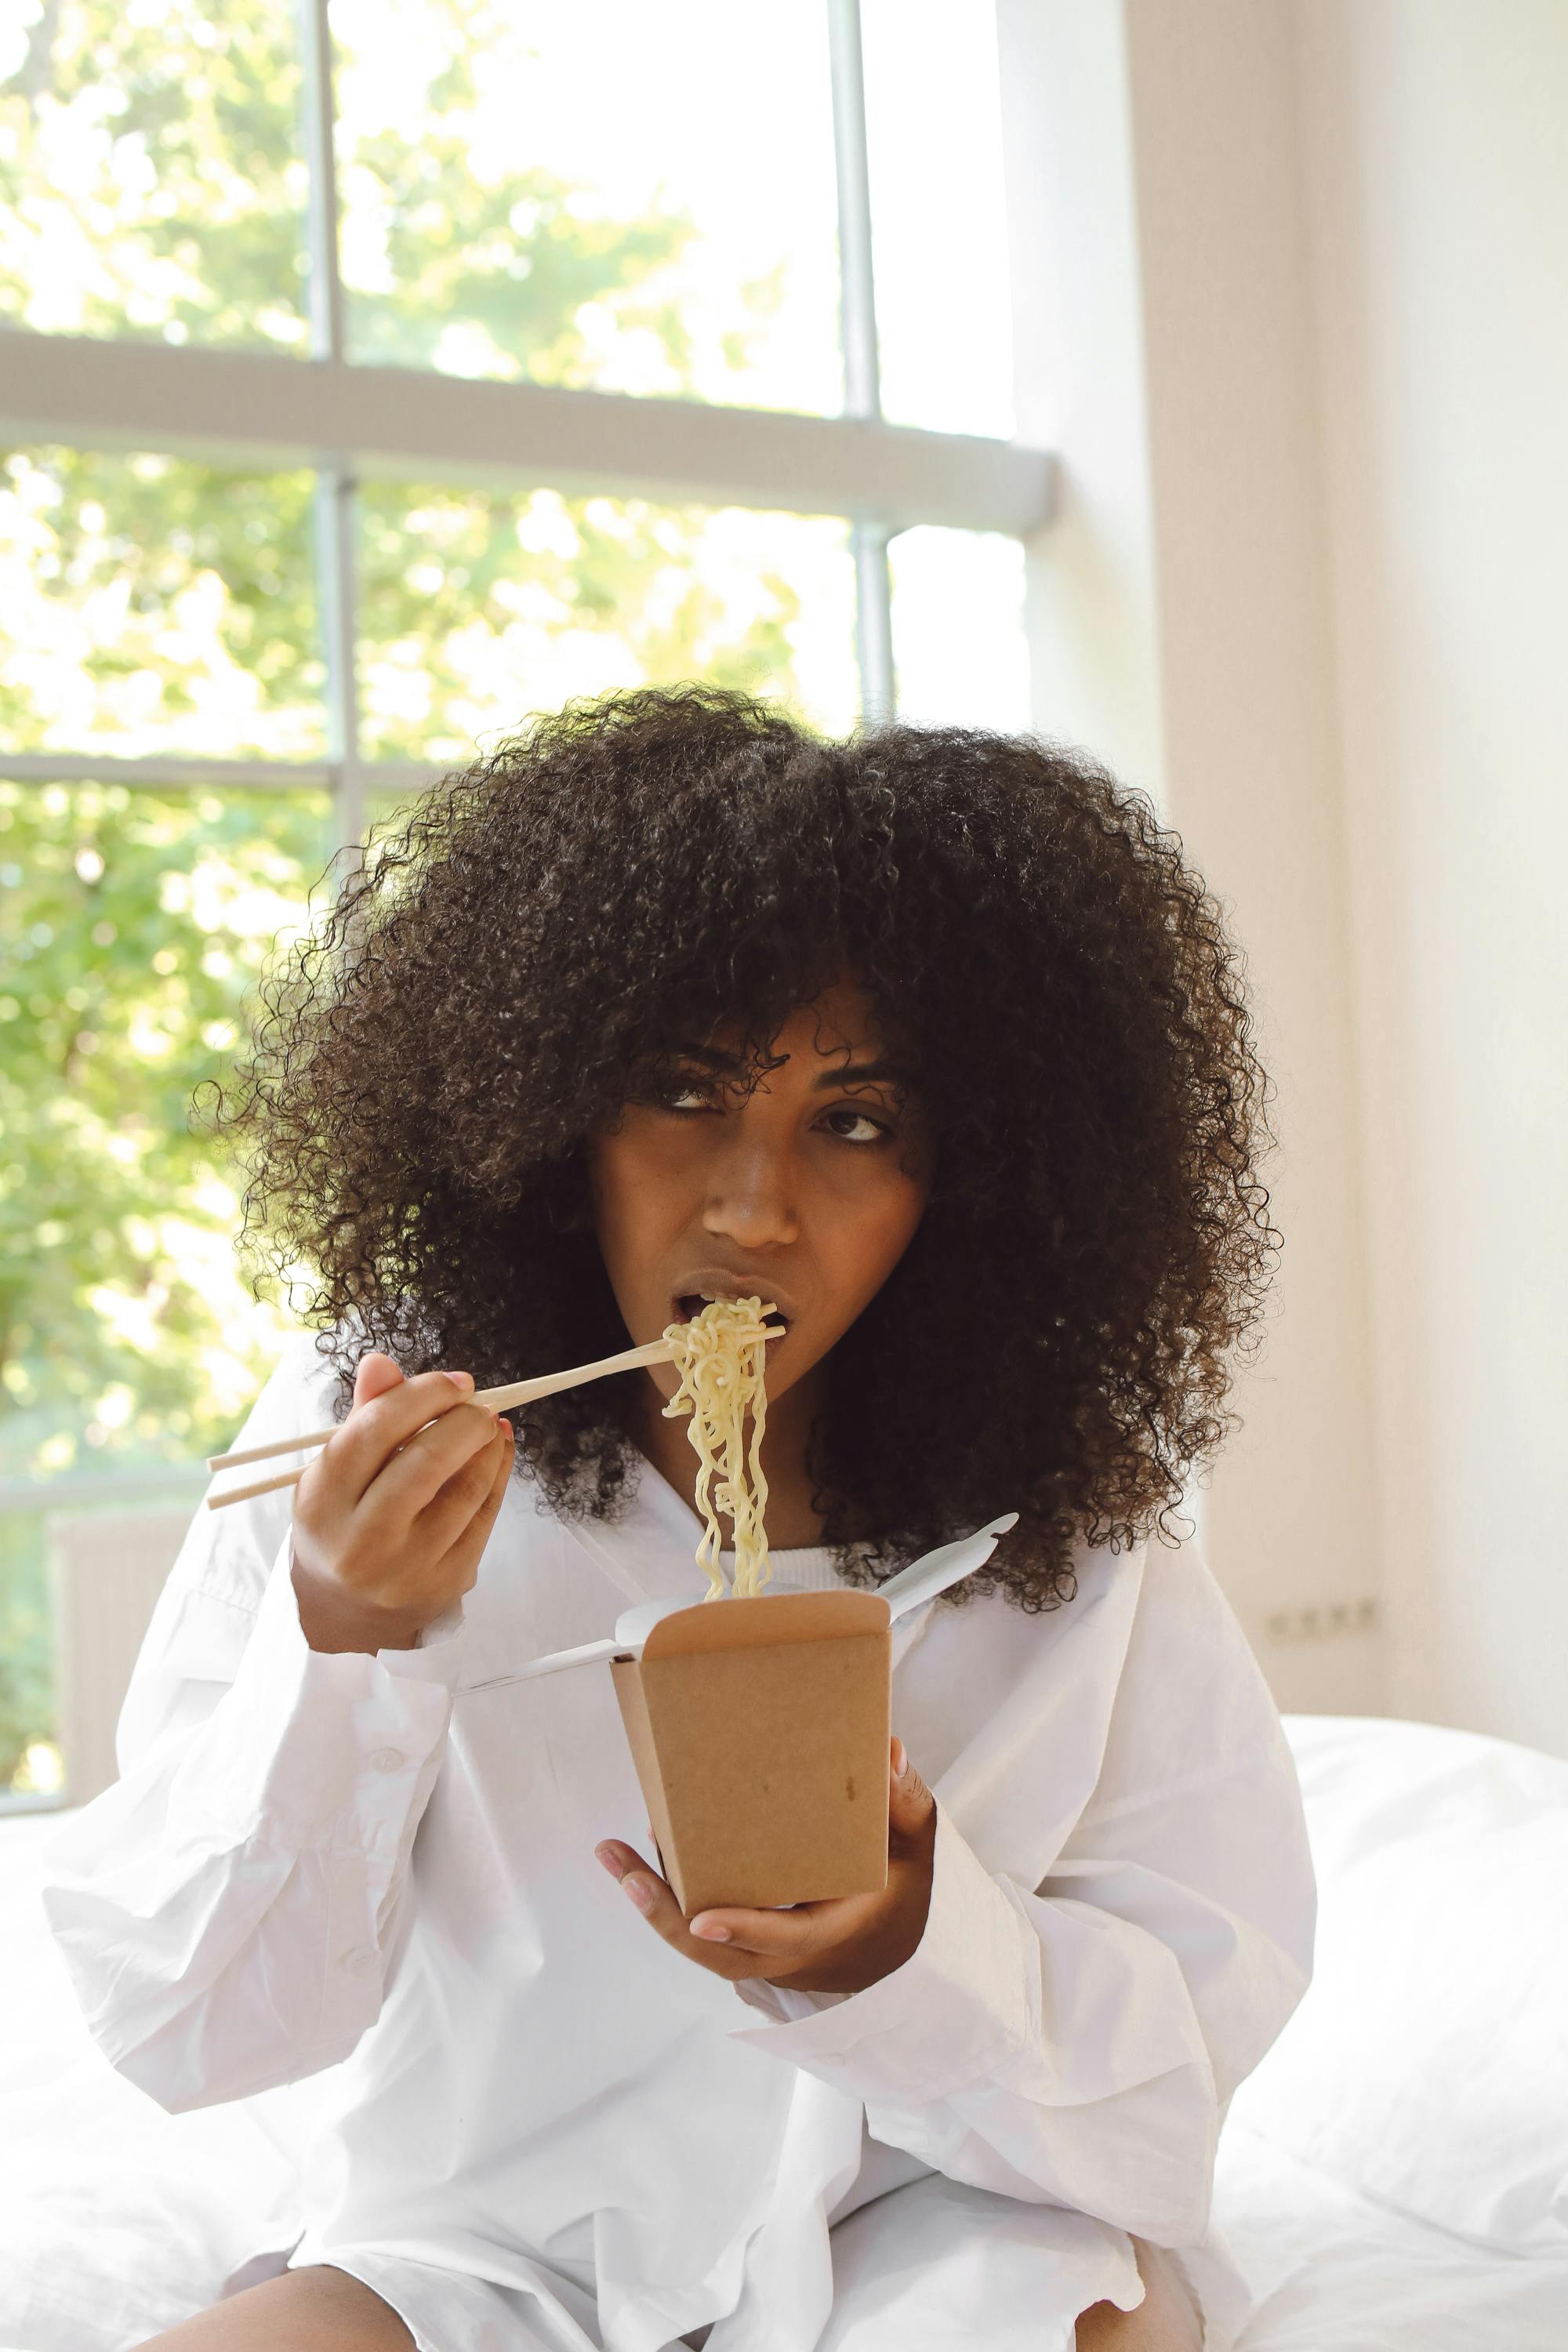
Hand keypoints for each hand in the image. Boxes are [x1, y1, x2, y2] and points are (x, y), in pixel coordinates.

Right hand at [290, 1350, 513, 1653]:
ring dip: (487, 1446)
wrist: (348, 1608)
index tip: (455, 1382)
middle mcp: (360, 1539)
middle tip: (477, 1404)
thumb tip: (381, 1361)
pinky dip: (497, 1474)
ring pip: (465, 1489)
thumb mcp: (335, 1472)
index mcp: (321, 1501)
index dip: (423, 1395)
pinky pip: (484, 1515)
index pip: (375, 1430)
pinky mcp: (445, 1581)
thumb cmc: (343, 1522)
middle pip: (425, 1461)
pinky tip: (498, 1452)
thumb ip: (363, 1416)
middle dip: (462, 1420)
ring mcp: (407, 1567)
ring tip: (489, 1425)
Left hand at [595, 1738, 936, 1993]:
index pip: (787, 1938)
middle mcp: (792, 1953)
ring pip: (702, 1945)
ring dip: (655, 1904)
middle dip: (666, 1916)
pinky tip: (645, 1853)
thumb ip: (901, 1796)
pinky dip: (670, 1898)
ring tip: (614, 1855)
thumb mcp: (916, 1840)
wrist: (902, 1938)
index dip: (746, 1930)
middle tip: (625, 1873)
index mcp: (834, 1928)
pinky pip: (703, 1928)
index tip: (704, 1918)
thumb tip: (886, 1751)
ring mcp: (766, 1951)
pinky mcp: (748, 1938)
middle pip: (720, 1953)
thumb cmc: (907, 1883)